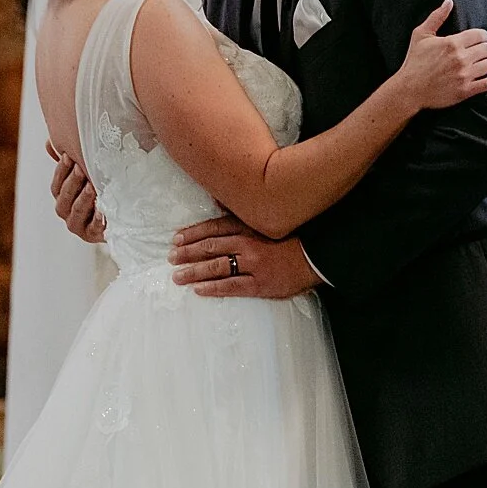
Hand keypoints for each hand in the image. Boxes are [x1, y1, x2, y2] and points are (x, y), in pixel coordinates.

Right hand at [47, 142, 105, 242]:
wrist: (125, 214)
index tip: (69, 155)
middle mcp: (67, 212)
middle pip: (64, 198)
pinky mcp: (95, 236)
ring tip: (92, 187)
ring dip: (83, 198)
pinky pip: (94, 228)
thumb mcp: (88, 172)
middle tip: (81, 167)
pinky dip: (97, 219)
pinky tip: (102, 210)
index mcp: (62, 198)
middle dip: (72, 182)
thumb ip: (70, 160)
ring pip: (76, 212)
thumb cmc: (103, 187)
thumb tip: (49, 144)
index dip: (61, 171)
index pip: (56, 185)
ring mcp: (80, 226)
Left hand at [170, 216, 320, 298]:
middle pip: (211, 248)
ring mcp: (253, 265)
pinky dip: (213, 288)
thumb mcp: (265, 219)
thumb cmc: (290, 236)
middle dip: (188, 253)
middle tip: (171, 258)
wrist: (315, 257)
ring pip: (217, 268)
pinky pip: (232, 287)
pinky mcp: (260, 284)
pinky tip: (198, 289)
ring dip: (194, 271)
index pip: (214, 228)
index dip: (193, 233)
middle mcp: (247, 244)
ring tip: (177, 276)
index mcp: (248, 226)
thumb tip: (216, 198)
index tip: (176, 239)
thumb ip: (239, 211)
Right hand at [394, 0, 486, 110]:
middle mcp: (460, 58)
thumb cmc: (414, 61)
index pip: (479, 35)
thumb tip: (450, 0)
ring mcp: (464, 75)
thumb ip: (437, 16)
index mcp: (452, 43)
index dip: (484, 35)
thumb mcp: (421, 34)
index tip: (483, 38)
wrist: (409, 90)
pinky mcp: (466, 90)